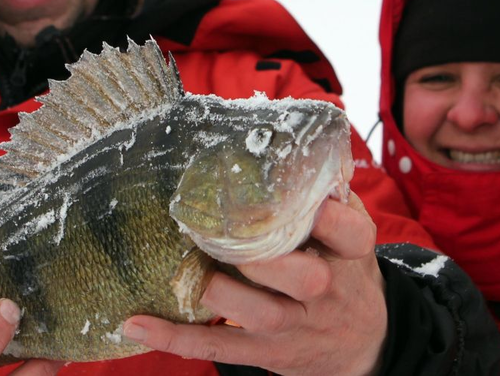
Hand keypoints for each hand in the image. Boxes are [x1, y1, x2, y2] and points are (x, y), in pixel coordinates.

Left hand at [122, 193, 387, 375]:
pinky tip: (136, 323)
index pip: (349, 232)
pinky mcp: (266, 352)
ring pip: (259, 313)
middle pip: (303, 278)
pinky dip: (174, 337)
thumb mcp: (351, 236)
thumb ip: (329, 196)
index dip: (328, 216)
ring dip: (219, 289)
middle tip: (228, 231)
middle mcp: (325, 291)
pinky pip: (218, 345)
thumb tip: (295, 147)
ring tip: (186, 267)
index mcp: (350, 253)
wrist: (364, 343)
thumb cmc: (346, 272)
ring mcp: (294, 326)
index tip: (305, 197)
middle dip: (265, 257)